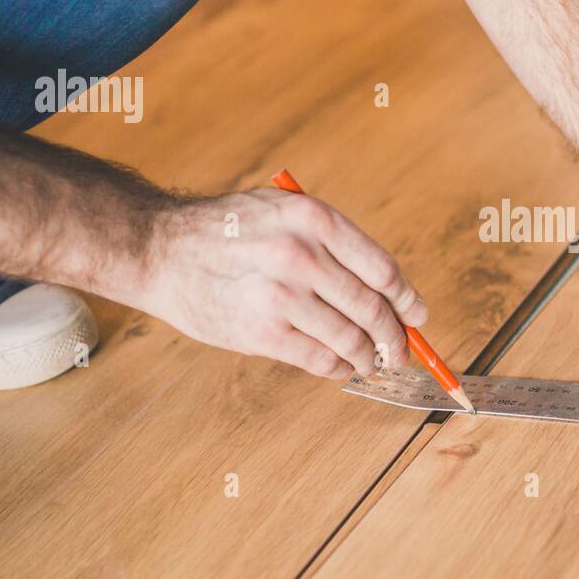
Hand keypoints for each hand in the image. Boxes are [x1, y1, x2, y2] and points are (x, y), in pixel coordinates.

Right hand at [141, 189, 426, 378]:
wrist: (160, 251)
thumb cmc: (228, 232)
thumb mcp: (283, 210)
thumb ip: (332, 242)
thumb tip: (389, 289)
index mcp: (314, 218)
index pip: (381, 268)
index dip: (406, 298)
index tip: (417, 315)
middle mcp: (301, 255)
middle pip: (371, 307)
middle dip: (393, 336)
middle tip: (400, 351)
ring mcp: (281, 295)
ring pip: (349, 338)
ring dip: (368, 356)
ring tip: (371, 361)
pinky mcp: (262, 331)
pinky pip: (319, 358)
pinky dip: (337, 368)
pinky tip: (339, 367)